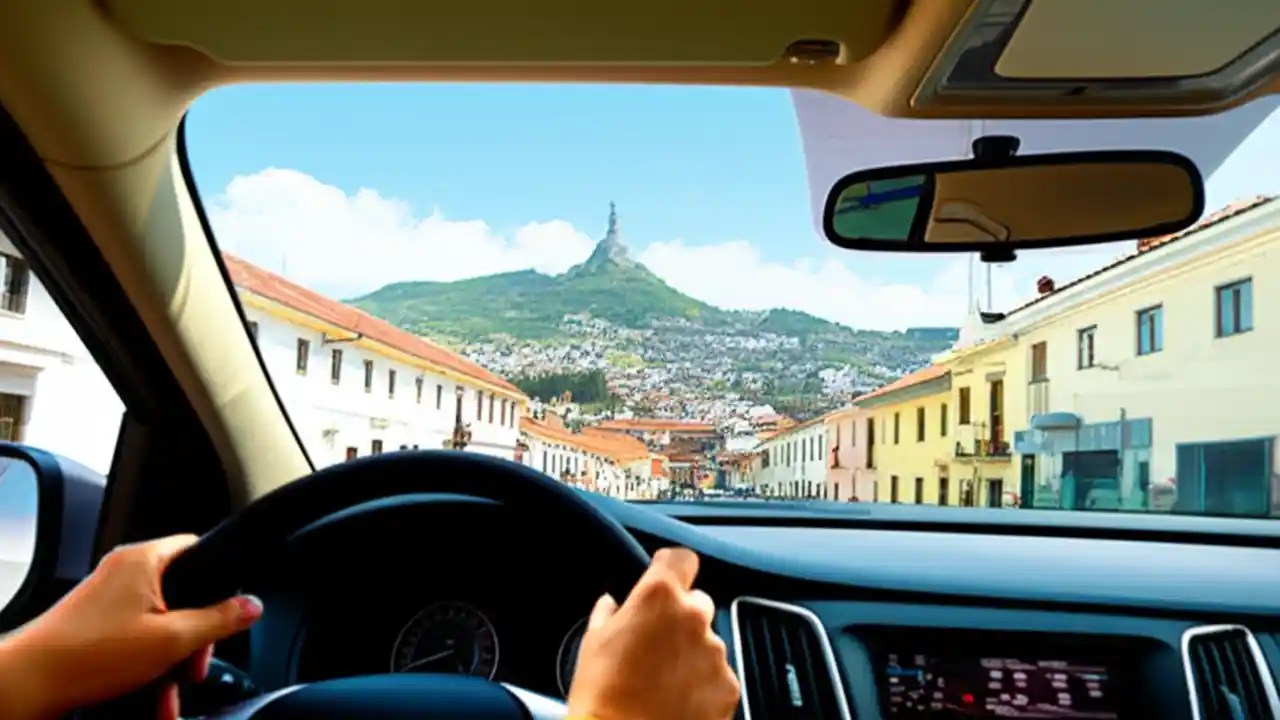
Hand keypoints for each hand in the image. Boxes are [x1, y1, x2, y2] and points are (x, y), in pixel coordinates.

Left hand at [0, 534, 262, 719]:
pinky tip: (150, 693)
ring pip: (160, 622)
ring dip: (171, 658)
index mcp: (143, 560)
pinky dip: (148, 663)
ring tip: (168, 690)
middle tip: (193, 664)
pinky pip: (136, 638)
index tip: (226, 613)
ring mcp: (106, 598)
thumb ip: (219, 620)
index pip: (198, 548)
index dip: (219, 581)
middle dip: (195, 635)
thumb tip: (251, 605)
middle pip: (182, 593)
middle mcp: (123, 572)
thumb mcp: (172, 639)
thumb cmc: (88, 656)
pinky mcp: (94, 625)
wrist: (27, 685)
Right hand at [566, 547, 739, 719]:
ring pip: (708, 640)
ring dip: (692, 652)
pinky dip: (704, 682)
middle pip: (697, 602)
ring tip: (664, 679)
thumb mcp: (594, 643)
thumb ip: (610, 613)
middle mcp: (694, 617)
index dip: (672, 568)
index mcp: (659, 597)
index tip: (666, 577)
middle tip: (657, 643)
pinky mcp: (728, 685)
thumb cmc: (603, 696)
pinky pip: (719, 673)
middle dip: (681, 617)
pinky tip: (678, 698)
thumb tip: (613, 606)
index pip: (681, 559)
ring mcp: (715, 652)